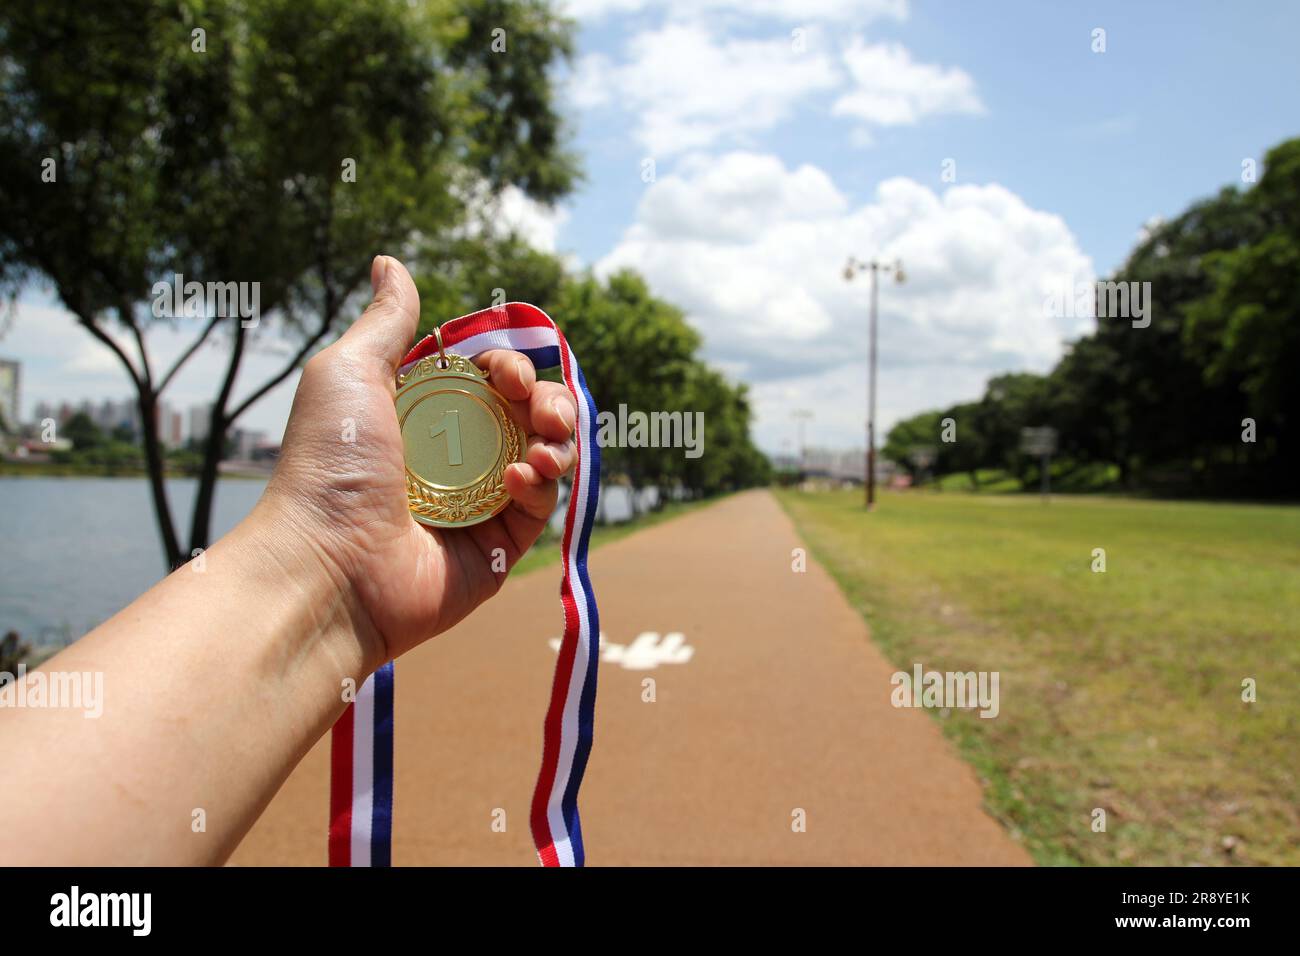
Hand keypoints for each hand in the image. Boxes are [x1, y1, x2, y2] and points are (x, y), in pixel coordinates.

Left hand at [262, 255, 577, 669]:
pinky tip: (518, 478)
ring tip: (542, 446)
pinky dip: (540, 485)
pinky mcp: (496, 549)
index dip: (509, 368)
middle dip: (547, 402)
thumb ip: (386, 322)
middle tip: (538, 408)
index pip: (489, 380)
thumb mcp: (348, 372)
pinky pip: (540, 508)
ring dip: (556, 440)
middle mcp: (453, 457)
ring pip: (545, 458)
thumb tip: (388, 261)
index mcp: (422, 415)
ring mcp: (477, 504)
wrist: (328, 566)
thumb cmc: (329, 466)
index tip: (502, 373)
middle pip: (526, 416)